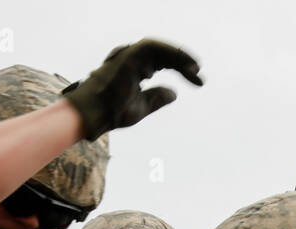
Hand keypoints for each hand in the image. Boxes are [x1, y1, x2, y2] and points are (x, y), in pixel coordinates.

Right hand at [63, 39, 202, 139]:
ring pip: (159, 48)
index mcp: (136, 70)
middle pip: (164, 55)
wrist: (96, 115)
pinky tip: (185, 63)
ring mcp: (129, 56)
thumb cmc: (113, 112)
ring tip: (196, 68)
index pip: (164, 63)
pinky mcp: (128, 56)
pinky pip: (152, 46)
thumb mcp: (142, 106)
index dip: (182, 70)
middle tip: (200, 75)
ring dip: (179, 56)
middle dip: (184, 64)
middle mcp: (133, 60)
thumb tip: (174, 93)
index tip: (199, 82)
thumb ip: (157, 98)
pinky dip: (170, 52)